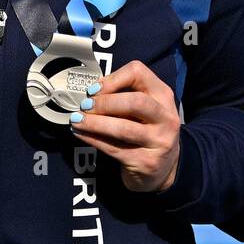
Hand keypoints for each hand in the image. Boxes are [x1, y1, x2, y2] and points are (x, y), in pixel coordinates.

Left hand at [69, 59, 180, 193]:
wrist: (164, 169)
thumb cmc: (147, 130)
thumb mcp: (146, 109)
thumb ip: (125, 96)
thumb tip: (91, 92)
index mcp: (164, 96)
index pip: (139, 74)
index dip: (113, 78)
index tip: (94, 89)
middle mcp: (166, 118)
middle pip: (135, 102)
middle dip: (105, 103)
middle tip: (85, 106)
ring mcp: (159, 142)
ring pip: (124, 129)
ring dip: (94, 123)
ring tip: (76, 120)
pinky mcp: (146, 163)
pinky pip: (114, 149)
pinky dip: (93, 139)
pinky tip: (81, 134)